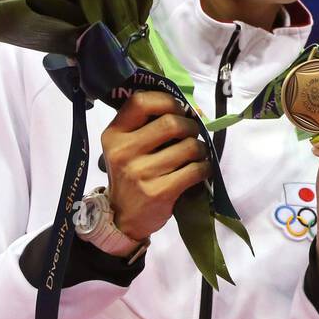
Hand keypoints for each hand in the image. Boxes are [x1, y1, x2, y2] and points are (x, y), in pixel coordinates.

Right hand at [101, 91, 210, 242]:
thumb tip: (195, 110)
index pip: (140, 101)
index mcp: (114, 135)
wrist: (122, 218)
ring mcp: (140, 172)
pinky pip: (195, 170)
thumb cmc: (132, 175)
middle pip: (171, 123)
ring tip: (197, 155)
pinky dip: (204, 167)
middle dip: (191, 127)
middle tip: (192, 135)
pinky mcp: (158, 192)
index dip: (167, 101)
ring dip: (200, 149)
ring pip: (188, 147)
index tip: (178, 110)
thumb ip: (151, 125)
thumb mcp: (129, 147)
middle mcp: (123, 151)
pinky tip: (200, 170)